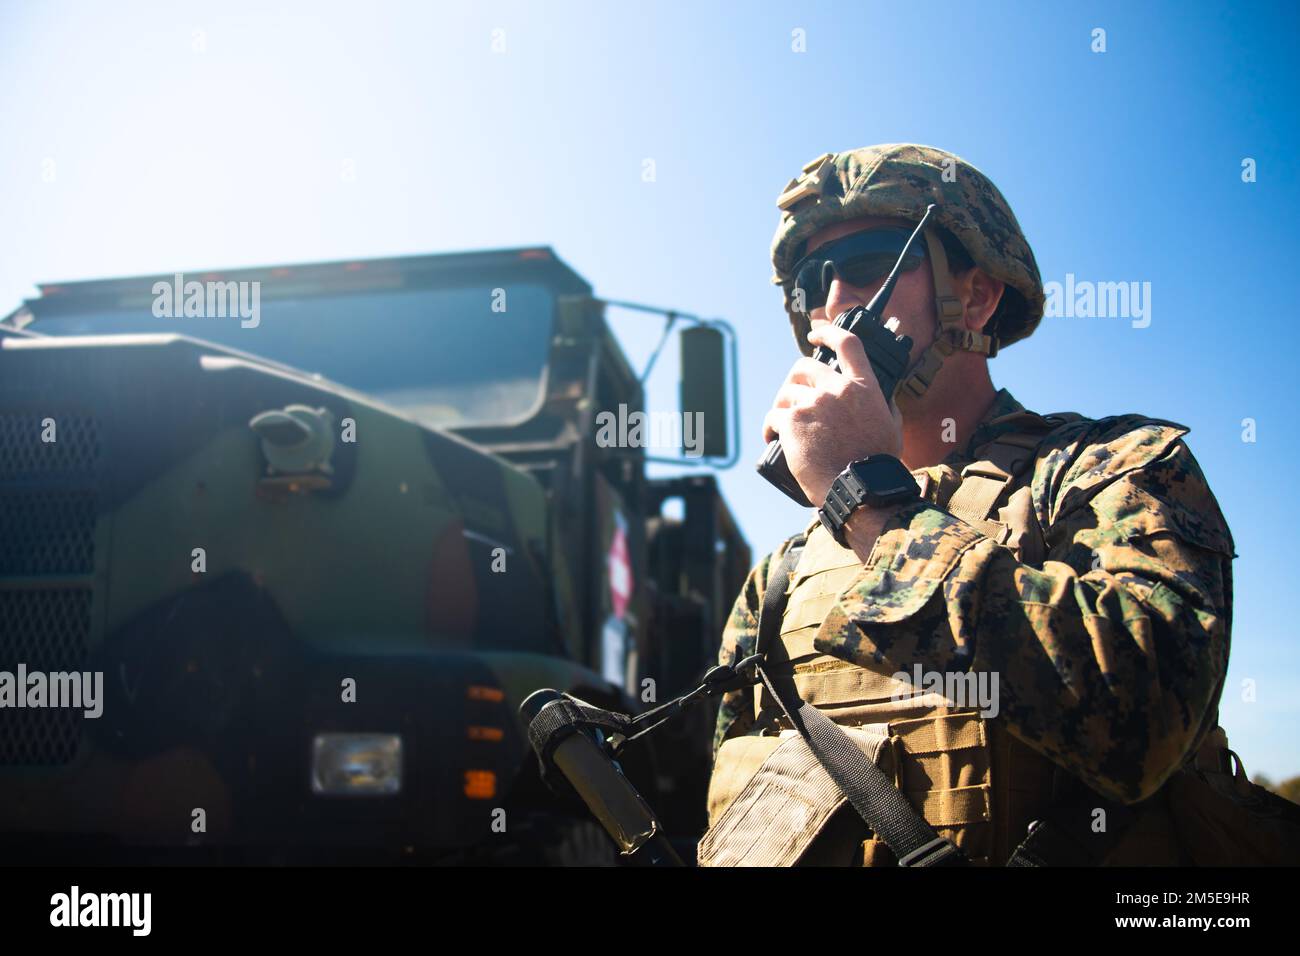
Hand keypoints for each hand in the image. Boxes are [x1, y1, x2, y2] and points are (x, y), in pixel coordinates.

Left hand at [762, 323, 902, 505]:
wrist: (860, 488)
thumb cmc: (877, 465)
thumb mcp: (892, 427)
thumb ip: (886, 406)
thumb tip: (884, 398)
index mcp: (864, 387)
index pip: (847, 343)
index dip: (828, 333)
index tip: (814, 334)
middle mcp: (838, 389)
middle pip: (804, 367)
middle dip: (794, 380)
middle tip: (792, 398)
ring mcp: (814, 403)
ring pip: (785, 394)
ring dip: (781, 408)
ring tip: (782, 427)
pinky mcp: (793, 421)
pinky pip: (772, 416)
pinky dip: (769, 427)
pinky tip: (772, 438)